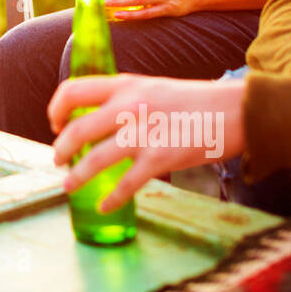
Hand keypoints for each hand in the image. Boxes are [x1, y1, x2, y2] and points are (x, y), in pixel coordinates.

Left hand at [49, 75, 245, 212]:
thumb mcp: (152, 87)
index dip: (56, 108)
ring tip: (68, 185)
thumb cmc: (194, 102)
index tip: (54, 123)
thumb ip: (124, 99)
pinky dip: (111, 198)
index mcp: (125, 85)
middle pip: (77, 128)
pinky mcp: (161, 159)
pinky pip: (126, 183)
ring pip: (95, 158)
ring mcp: (144, 133)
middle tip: (58, 159)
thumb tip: (97, 118)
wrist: (235, 111)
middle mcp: (129, 107)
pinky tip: (104, 206)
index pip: (73, 90)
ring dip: (77, 175)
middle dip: (61, 148)